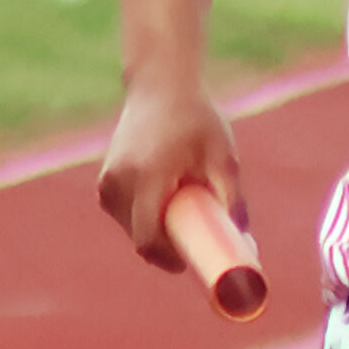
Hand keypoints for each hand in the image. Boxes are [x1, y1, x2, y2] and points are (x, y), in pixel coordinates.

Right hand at [96, 79, 246, 274]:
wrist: (160, 85)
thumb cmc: (196, 119)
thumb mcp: (222, 155)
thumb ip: (232, 196)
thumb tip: (244, 237)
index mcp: (147, 176)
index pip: (148, 239)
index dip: (170, 260)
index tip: (191, 264)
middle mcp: (119, 181)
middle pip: (141, 237)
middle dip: (168, 246)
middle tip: (198, 237)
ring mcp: (107, 182)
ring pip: (132, 229)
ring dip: (157, 230)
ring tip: (184, 204)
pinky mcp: (104, 181)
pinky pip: (125, 215)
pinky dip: (145, 217)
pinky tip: (167, 198)